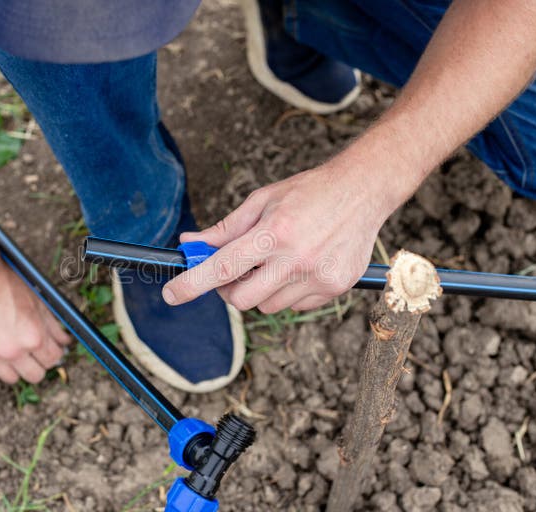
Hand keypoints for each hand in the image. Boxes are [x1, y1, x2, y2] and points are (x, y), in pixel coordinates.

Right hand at [0, 263, 70, 383]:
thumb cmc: (9, 286)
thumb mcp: (39, 303)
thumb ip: (54, 327)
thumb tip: (65, 342)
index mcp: (34, 338)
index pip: (53, 360)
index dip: (54, 353)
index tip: (50, 349)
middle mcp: (13, 351)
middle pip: (35, 376)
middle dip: (38, 365)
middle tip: (33, 353)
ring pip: (11, 379)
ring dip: (15, 368)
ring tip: (12, 350)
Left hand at [162, 156, 401, 312]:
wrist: (363, 191)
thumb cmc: (309, 192)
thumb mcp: (262, 201)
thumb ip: (225, 228)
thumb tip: (191, 244)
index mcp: (274, 233)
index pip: (223, 268)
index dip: (192, 284)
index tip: (172, 294)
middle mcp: (296, 259)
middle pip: (242, 299)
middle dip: (229, 290)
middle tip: (234, 272)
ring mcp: (318, 277)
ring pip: (268, 306)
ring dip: (261, 290)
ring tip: (277, 262)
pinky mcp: (334, 288)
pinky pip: (295, 306)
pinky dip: (288, 293)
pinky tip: (301, 266)